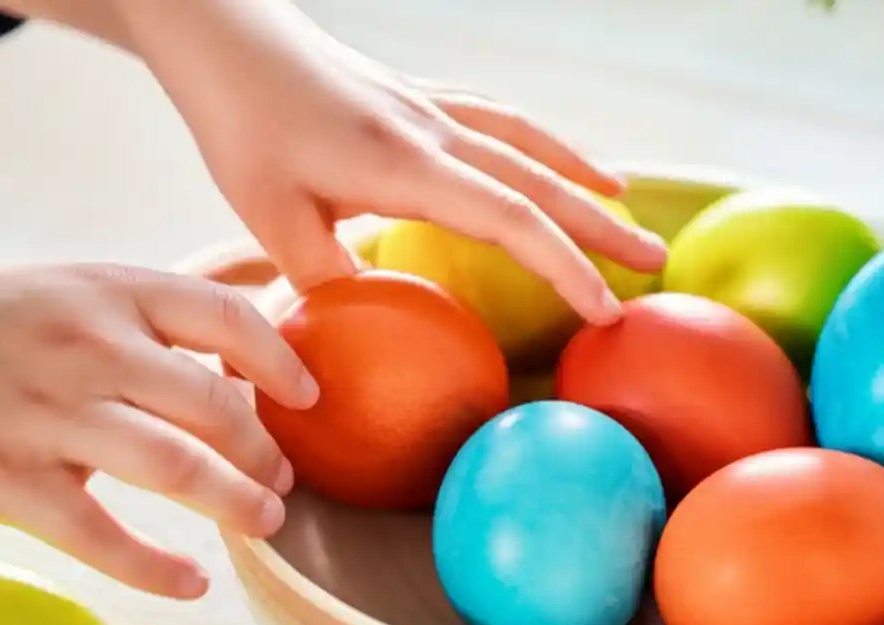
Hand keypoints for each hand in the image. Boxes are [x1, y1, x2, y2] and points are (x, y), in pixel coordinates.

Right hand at [0, 265, 315, 598]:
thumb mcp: (61, 292)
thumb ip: (140, 318)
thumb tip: (230, 348)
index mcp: (107, 293)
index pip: (225, 317)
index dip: (281, 360)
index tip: (310, 398)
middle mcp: (88, 347)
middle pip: (215, 403)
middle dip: (265, 451)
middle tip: (285, 481)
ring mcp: (47, 412)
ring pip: (176, 466)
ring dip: (235, 503)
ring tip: (264, 524)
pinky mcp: (4, 478)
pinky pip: (100, 534)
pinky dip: (156, 567)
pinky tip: (190, 583)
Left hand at [119, 0, 666, 321]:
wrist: (227, 38)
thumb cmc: (241, 124)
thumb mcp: (269, 215)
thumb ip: (327, 278)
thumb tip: (370, 328)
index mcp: (404, 166)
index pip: (510, 219)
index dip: (565, 267)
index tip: (605, 311)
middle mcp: (434, 133)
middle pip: (540, 180)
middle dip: (603, 226)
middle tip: (656, 263)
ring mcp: (430, 109)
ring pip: (528, 143)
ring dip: (583, 177)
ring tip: (628, 204)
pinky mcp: (417, 98)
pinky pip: (499, 117)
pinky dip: (541, 140)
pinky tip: (553, 155)